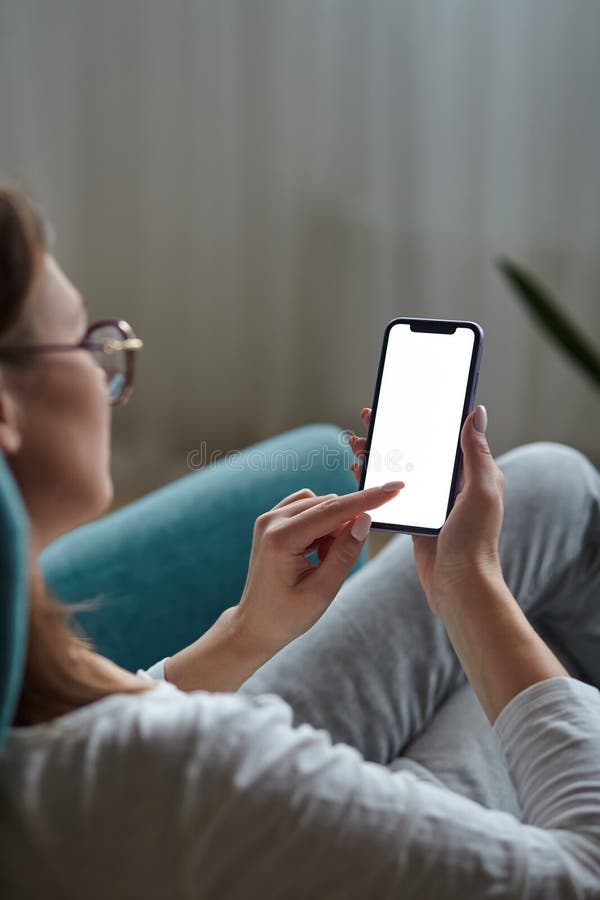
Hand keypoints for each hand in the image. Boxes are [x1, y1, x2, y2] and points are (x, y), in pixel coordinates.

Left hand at [235, 481, 403, 654]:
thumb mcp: (323, 590)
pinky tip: (315, 551)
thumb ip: (345, 553)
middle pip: (327, 506)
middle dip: (344, 528)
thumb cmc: (287, 615)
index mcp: (282, 539)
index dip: (368, 499)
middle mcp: (272, 521)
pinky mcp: (271, 521)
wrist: (254, 625)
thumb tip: (364, 519)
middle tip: (333, 563)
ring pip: (319, 505)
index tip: (395, 487)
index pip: (334, 510)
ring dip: (332, 528)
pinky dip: (320, 525)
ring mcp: (269, 518)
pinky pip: (307, 508)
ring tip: (321, 561)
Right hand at [349, 405, 505, 614]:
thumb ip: (476, 453)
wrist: (459, 588)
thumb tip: (476, 411)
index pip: (443, 435)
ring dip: (378, 456)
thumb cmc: (475, 541)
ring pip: (400, 470)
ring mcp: (430, 503)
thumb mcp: (481, 491)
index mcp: (470, 473)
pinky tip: (358, 474)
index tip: (397, 402)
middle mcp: (451, 485)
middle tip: (366, 419)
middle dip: (391, 434)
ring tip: (355, 445)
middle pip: (416, 449)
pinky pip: (391, 494)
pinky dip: (375, 482)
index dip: (420, 416)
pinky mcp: (414, 520)